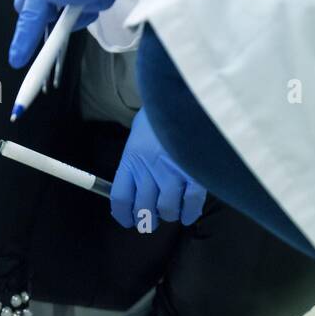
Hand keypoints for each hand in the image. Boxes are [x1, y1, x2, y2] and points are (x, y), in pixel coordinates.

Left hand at [111, 107, 205, 229]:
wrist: (183, 95)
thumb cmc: (161, 117)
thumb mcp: (139, 138)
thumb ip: (136, 164)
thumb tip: (133, 193)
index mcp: (131, 160)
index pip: (120, 198)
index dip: (123, 215)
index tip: (128, 220)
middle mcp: (148, 168)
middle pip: (143, 208)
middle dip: (147, 220)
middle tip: (152, 219)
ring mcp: (172, 171)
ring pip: (167, 209)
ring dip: (169, 215)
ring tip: (172, 211)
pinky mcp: (194, 171)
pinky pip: (190, 202)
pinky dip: (189, 213)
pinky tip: (187, 215)